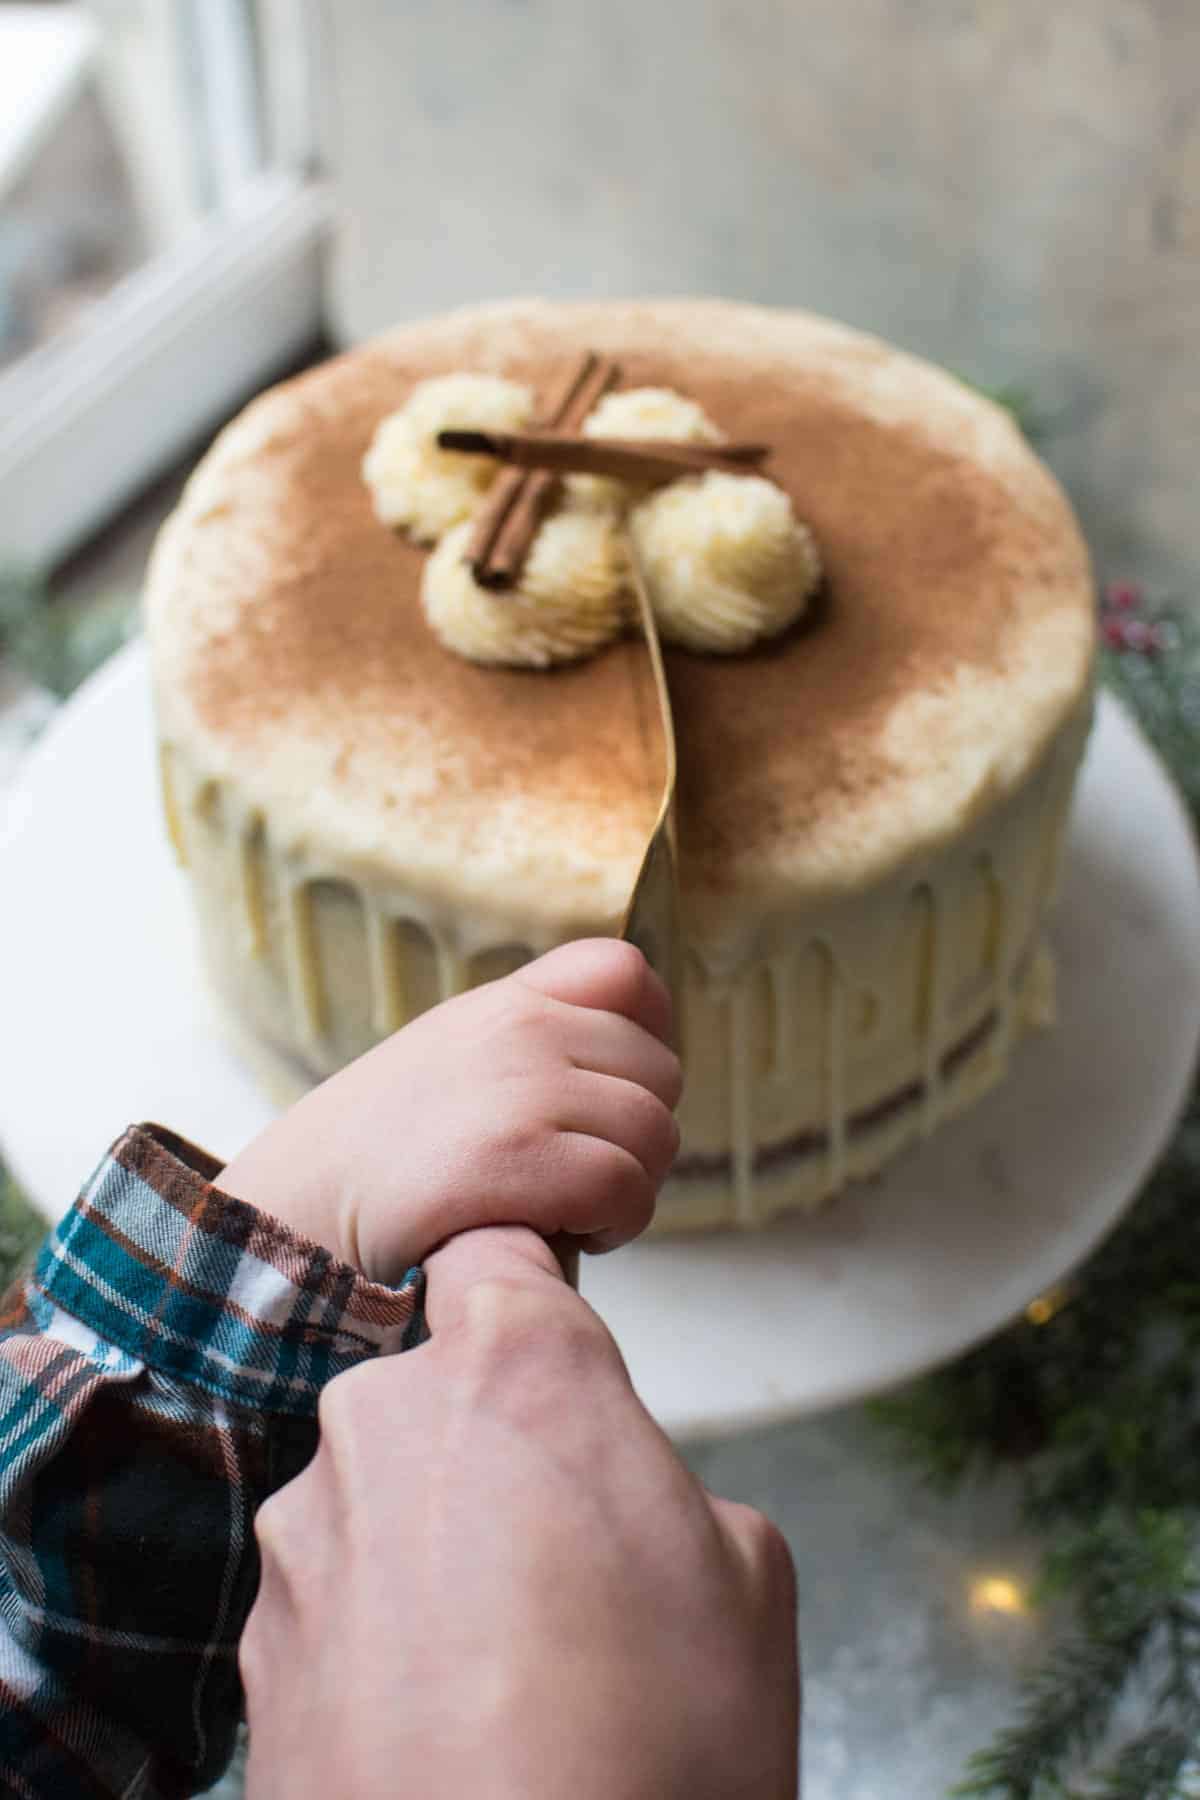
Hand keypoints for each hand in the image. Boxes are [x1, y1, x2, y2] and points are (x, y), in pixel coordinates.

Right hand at [218, 939, 680, 1282]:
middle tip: (581, 1176)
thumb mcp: (449, 1061)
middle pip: (659, 1071)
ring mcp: (517, 1089)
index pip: (627, 973)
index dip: (646, 1038)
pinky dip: (613, 1224)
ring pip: (653, 1133)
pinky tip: (567, 1235)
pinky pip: (624, 1185)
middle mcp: (517, 1030)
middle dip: (637, 1135)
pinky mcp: (510, 1160)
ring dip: (630, 1187)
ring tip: (573, 1211)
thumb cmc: (378, 1158)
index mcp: (504, 1001)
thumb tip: (628, 1074)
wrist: (293, 1213)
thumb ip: (528, 1044)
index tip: (609, 1098)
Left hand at [241, 1225, 798, 1799]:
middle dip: (492, 1441)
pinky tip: (443, 1715)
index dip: (532, 1283)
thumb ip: (664, 1480)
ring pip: (382, 1489)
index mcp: (517, 1369)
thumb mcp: (748, 1578)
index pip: (497, 1247)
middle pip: (436, 1384)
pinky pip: (333, 1589)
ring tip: (508, 1661)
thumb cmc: (659, 1746)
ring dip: (430, 1540)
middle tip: (567, 1551)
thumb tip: (622, 1497)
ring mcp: (311, 1532)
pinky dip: (379, 1627)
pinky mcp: (262, 1640)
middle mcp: (390, 1421)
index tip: (554, 1331)